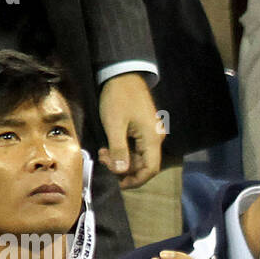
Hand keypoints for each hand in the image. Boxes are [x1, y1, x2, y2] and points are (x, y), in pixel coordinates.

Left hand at [98, 72, 162, 187]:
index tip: (119, 184)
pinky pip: (137, 146)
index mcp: (152, 139)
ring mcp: (152, 132)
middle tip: (103, 160)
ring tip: (103, 152)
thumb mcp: (114, 125)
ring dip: (122, 158)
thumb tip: (121, 172)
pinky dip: (124, 150)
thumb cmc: (118, 98)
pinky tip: (110, 145)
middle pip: (144, 164)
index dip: (136, 180)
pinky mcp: (145, 128)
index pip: (150, 169)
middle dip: (124, 168)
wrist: (122, 74)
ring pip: (139, 155)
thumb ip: (118, 151)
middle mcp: (156, 138)